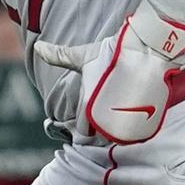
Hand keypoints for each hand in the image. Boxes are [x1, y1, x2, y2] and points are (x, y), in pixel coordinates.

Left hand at [32, 5, 184, 143]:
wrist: (147, 48)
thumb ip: (59, 56)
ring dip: (119, 129)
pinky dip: (135, 128)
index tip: (95, 110)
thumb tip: (37, 47)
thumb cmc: (113, 52)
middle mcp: (104, 115)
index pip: (82, 130)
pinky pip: (136, 134)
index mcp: (87, 104)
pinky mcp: (145, 120)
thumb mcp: (83, 56)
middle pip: (101, 136)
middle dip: (103, 127)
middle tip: (111, 108)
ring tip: (124, 110)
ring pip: (117, 136)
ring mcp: (126, 119)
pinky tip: (138, 112)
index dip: (86, 123)